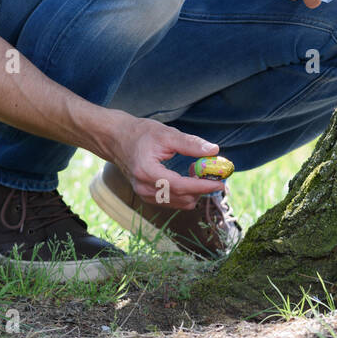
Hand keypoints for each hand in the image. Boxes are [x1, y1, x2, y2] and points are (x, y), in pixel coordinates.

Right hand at [105, 114, 224, 209]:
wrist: (117, 139)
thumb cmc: (140, 134)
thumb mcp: (166, 134)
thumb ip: (191, 144)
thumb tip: (214, 151)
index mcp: (147, 172)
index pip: (180, 186)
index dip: (202, 186)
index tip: (220, 182)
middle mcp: (144, 188)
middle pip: (182, 198)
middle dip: (201, 188)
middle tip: (211, 171)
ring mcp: (145, 195)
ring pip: (180, 203)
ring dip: (194, 191)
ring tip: (196, 169)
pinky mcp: (148, 197)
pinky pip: (173, 201)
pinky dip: (185, 193)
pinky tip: (187, 176)